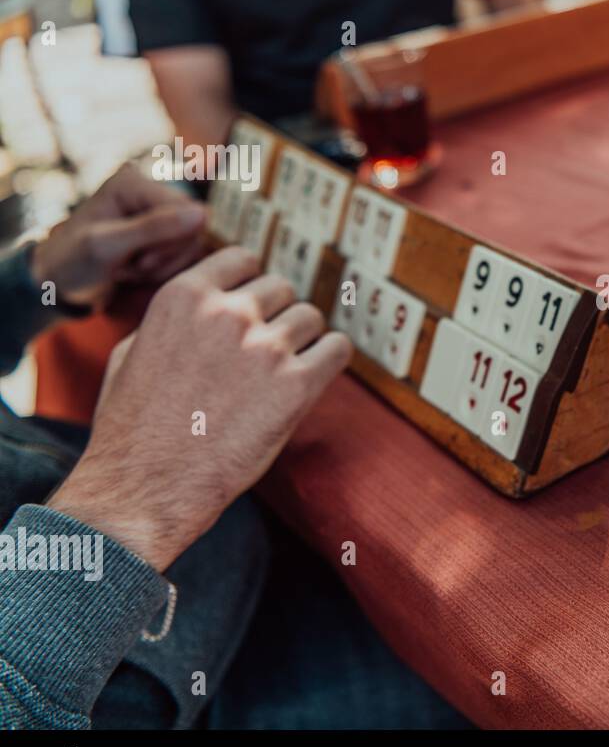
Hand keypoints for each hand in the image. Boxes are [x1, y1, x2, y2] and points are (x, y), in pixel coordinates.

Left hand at [29, 164, 208, 307]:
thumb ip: (154, 228)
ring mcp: (156, 213)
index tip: (140, 260)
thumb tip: (202, 214)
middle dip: (166, 255)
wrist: (57, 285)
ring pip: (192, 243)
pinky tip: (137, 271)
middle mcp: (149, 191)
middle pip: (193, 226)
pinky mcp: (161, 233)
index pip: (187, 210)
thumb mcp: (108, 246)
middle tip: (133, 266)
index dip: (173, 241)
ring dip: (164, 266)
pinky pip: (184, 254)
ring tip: (130, 269)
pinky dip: (164, 270)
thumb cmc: (72, 262)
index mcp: (133, 182)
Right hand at [47, 247, 352, 570]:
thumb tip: (212, 300)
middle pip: (281, 288)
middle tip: (263, 351)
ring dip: (302, 340)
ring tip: (281, 370)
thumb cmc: (133, 427)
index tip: (253, 306)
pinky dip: (330, 358)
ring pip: (312, 317)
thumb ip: (177, 317)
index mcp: (184, 296)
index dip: (251, 284)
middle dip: (275, 315)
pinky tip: (313, 375)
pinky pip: (338, 349)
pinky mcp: (297, 385)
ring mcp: (265, 347)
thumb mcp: (133, 350)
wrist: (145, 487)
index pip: (244, 259)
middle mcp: (228, 313)